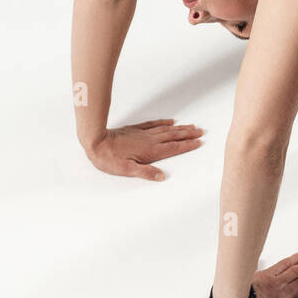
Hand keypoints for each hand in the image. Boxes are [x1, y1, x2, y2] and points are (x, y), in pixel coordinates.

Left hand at [85, 119, 203, 180]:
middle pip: (173, 136)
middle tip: (200, 131)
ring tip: (191, 126)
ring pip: (166, 130)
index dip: (187, 145)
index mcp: (150, 152)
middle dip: (188, 134)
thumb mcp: (126, 170)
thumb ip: (145, 172)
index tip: (199, 142)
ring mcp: (143, 134)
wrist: (96, 141)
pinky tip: (170, 122)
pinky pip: (153, 124)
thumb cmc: (109, 158)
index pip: (173, 148)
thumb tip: (162, 176)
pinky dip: (164, 123)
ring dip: (180, 128)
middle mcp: (150, 141)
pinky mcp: (135, 130)